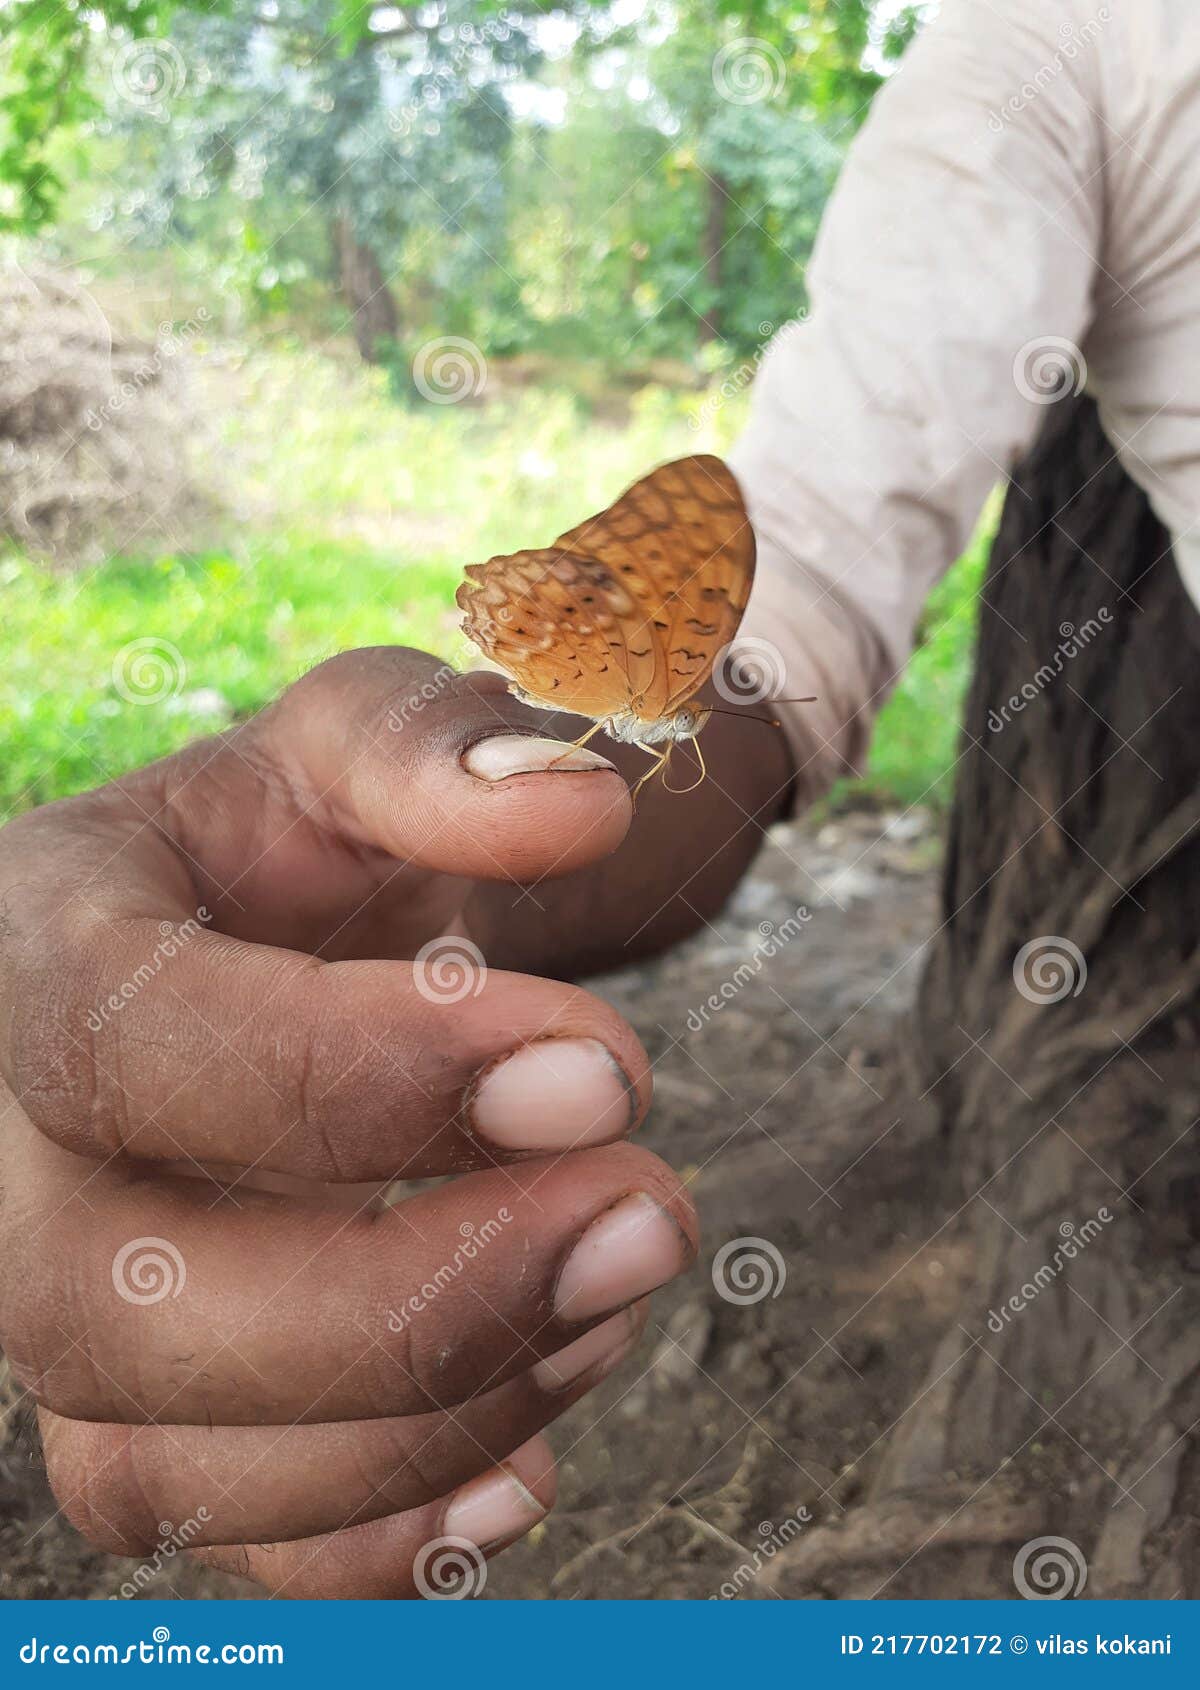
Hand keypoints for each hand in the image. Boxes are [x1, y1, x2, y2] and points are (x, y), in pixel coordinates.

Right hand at [0, 648, 698, 1597]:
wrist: (277, 943)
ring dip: (427, 1415)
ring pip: (163, 1456)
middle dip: (411, 1294)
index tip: (603, 1070)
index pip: (129, 1042)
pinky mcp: (144, 1410)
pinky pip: (215, 1542)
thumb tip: (574, 805)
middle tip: (647, 1214)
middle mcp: (11, 1150)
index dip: (362, 1077)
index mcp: (37, 942)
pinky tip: (526, 1466)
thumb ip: (448, 750)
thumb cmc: (311, 838)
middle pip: (109, 1298)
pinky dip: (379, 1539)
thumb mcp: (364, 743)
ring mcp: (65, 1298)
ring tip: (614, 1295)